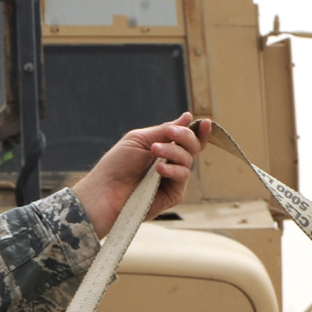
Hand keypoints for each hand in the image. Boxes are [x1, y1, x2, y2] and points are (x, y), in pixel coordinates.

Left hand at [71, 112, 203, 237]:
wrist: (106, 191)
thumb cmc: (117, 164)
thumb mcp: (141, 140)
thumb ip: (165, 130)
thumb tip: (188, 117)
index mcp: (162, 148)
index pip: (187, 139)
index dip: (198, 131)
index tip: (205, 122)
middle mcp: (170, 163)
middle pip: (192, 147)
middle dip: (185, 137)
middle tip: (170, 134)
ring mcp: (173, 179)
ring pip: (188, 160)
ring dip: (173, 152)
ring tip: (155, 151)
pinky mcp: (173, 195)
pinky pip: (182, 177)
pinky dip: (172, 170)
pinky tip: (159, 170)